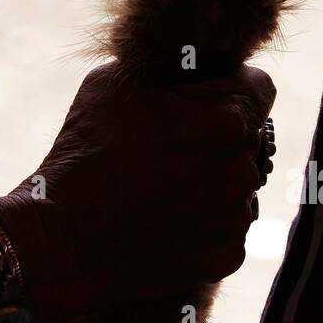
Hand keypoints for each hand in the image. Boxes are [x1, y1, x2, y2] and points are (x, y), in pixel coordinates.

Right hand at [0, 64, 274, 322]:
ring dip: (213, 183)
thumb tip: (190, 66)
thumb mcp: (115, 84)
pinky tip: (164, 223)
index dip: (229, 86)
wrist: (62, 242)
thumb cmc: (85, 155)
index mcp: (228, 120)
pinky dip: (204, 226)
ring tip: (161, 191)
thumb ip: (170, 69)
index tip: (201, 99)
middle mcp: (244, 169)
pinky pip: (227, 228)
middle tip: (169, 150)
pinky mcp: (228, 255)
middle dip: (218, 137)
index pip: (260, 88)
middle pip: (248, 139)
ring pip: (238, 185)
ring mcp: (238, 217)